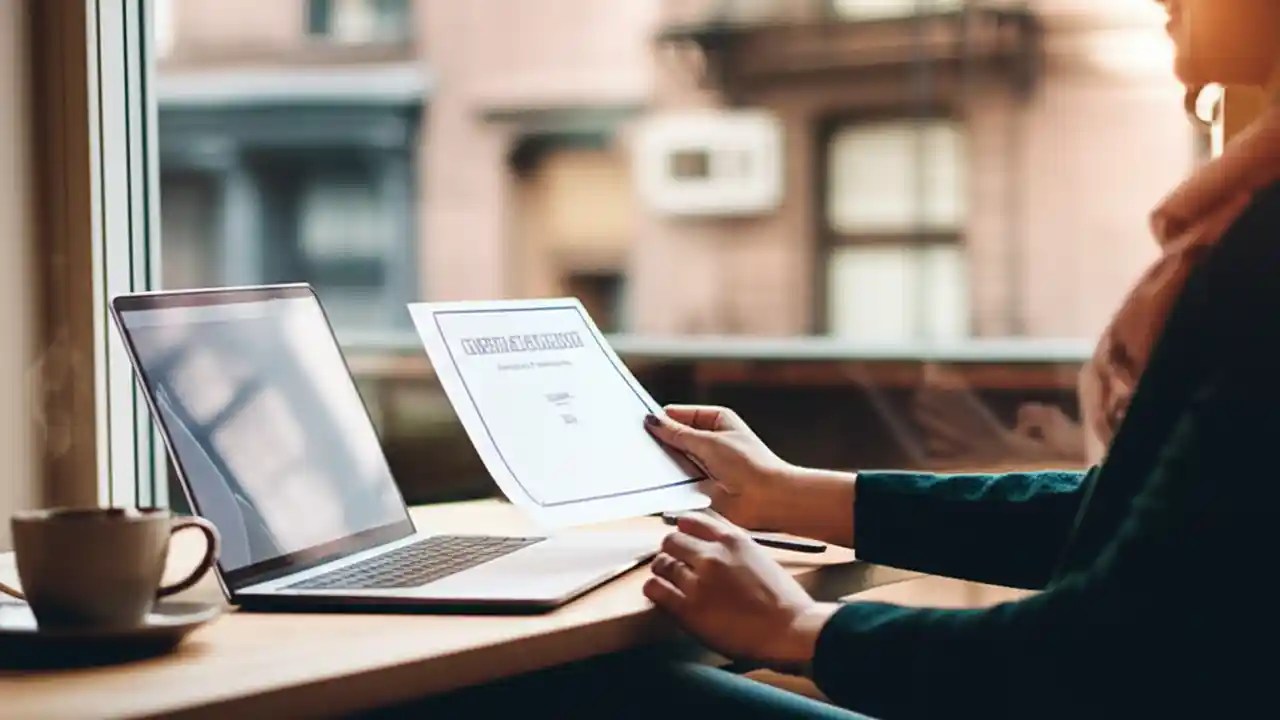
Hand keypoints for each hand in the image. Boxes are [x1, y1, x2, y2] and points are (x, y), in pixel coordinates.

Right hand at [644, 405, 794, 530]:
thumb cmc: (750, 465)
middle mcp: (709, 440)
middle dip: (661, 440)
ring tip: (650, 464)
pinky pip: (677, 479)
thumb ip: (678, 433)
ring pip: (674, 458)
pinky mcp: (699, 485)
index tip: (640, 422)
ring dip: (665, 462)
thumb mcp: (710, 442)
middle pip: (675, 436)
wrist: (767, 499)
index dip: (661, 418)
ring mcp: (703, 463)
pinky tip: (658, 480)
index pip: (679, 414)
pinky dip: (669, 480)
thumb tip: (653, 421)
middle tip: (640, 443)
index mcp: (716, 420)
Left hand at [644, 512, 838, 669]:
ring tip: (668, 581)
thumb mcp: (758, 557)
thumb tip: (711, 540)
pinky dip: (655, 590)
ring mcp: (698, 581)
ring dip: (662, 571)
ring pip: (660, 564)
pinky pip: (655, 589)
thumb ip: (733, 546)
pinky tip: (662, 596)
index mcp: (732, 539)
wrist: (791, 630)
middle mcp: (711, 555)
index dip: (683, 530)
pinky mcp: (688, 608)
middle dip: (671, 552)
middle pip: (671, 540)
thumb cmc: (782, 599)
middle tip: (674, 564)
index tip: (683, 539)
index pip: (691, 520)